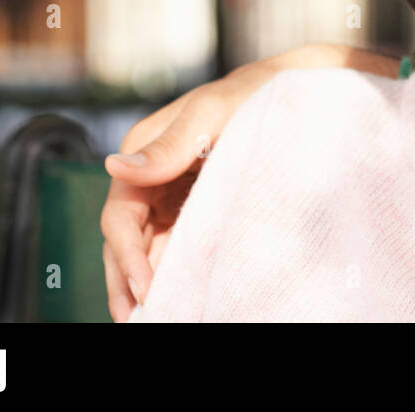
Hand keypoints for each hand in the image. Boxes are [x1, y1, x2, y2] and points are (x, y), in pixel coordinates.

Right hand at [100, 44, 399, 320]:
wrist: (298, 93)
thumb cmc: (255, 94)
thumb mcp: (213, 113)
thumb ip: (169, 145)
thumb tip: (116, 167)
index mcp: (143, 149)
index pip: (119, 215)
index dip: (126, 256)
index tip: (146, 289)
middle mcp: (150, 174)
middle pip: (124, 238)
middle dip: (126, 281)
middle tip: (135, 321)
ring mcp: (170, 192)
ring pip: (145, 247)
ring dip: (143, 283)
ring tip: (149, 318)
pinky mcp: (193, 205)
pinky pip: (173, 244)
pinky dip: (169, 271)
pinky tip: (177, 297)